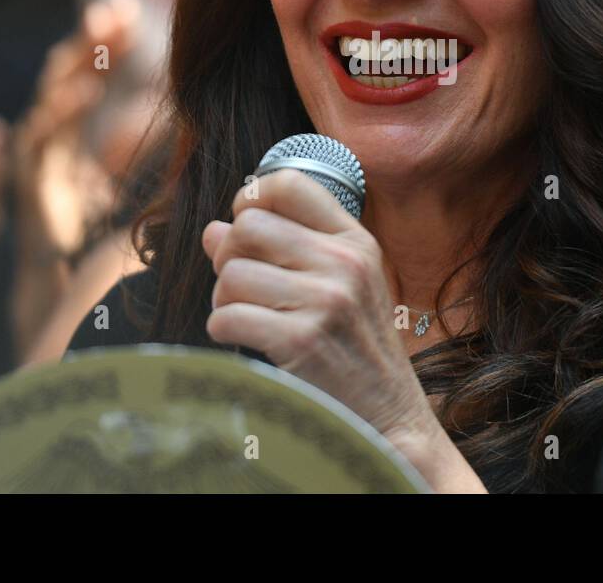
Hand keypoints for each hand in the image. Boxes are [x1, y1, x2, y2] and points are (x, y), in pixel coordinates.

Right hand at [11, 0, 136, 360]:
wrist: (65, 317)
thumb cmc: (101, 263)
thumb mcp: (143, 201)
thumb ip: (163, 165)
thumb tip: (208, 131)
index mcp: (75, 148)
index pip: (86, 83)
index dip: (103, 49)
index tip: (128, 12)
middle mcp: (53, 154)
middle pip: (66, 84)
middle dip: (89, 45)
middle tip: (117, 10)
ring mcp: (39, 172)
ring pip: (51, 105)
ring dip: (76, 68)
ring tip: (101, 36)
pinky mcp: (34, 196)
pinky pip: (40, 146)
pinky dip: (59, 115)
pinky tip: (82, 90)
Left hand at [203, 170, 441, 462]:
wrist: (389, 418)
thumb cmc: (357, 349)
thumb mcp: (340, 287)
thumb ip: (282, 251)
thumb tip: (214, 229)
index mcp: (356, 241)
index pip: (290, 183)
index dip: (252, 198)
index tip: (246, 225)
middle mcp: (344, 262)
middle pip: (249, 225)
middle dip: (229, 255)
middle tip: (240, 284)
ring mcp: (326, 300)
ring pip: (231, 272)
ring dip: (224, 297)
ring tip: (245, 316)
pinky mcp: (302, 339)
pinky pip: (227, 315)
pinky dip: (223, 328)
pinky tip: (244, 338)